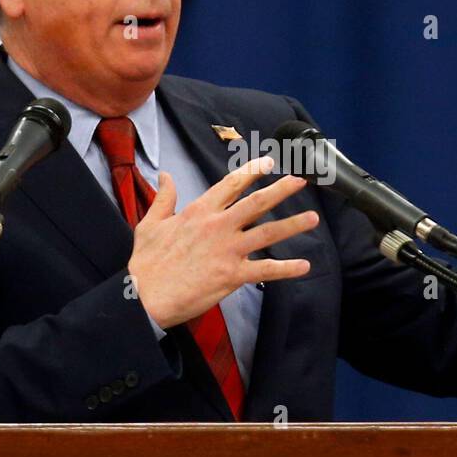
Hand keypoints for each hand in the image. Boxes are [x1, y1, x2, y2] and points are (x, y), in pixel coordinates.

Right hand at [127, 156, 318, 328]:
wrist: (143, 295)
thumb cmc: (145, 262)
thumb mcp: (150, 223)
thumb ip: (163, 197)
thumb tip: (165, 175)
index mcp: (199, 212)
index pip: (231, 185)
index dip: (251, 171)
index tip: (268, 162)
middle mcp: (218, 226)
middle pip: (256, 203)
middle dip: (281, 190)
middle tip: (301, 180)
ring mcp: (227, 250)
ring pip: (267, 233)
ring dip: (292, 225)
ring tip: (313, 218)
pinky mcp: (231, 275)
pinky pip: (265, 270)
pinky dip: (286, 269)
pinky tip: (304, 266)